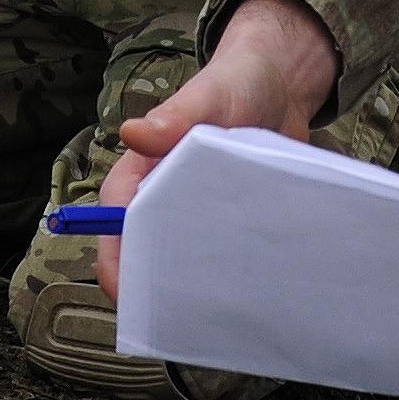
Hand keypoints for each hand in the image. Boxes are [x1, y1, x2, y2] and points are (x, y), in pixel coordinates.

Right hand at [93, 0, 338, 300]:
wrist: (283, 85)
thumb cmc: (235, 83)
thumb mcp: (207, 97)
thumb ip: (174, 117)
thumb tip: (132, 133)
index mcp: (142, 173)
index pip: (114, 224)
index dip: (117, 263)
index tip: (129, 297)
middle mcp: (162, 198)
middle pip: (145, 252)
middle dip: (154, 285)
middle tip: (180, 316)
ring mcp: (196, 213)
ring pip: (182, 259)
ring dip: (191, 284)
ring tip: (215, 311)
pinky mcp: (228, 221)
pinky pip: (219, 255)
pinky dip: (225, 273)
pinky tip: (247, 292)